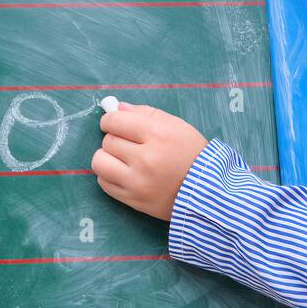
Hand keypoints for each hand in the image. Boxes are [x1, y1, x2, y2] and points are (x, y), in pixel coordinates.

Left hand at [92, 101, 209, 220]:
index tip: (113, 123)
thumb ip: (146, 113)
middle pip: (108, 141)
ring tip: (121, 159)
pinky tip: (123, 173)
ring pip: (99, 162)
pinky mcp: (132, 200)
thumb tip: (117, 108)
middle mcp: (145, 159)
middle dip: (114, 139)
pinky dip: (109, 176)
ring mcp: (137, 182)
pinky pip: (104, 183)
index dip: (109, 120)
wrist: (207, 192)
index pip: (115, 121)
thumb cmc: (193, 154)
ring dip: (106, 157)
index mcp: (157, 136)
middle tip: (128, 143)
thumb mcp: (177, 126)